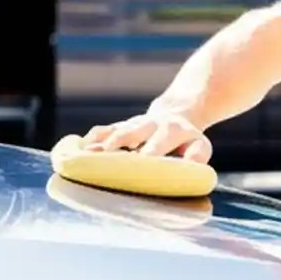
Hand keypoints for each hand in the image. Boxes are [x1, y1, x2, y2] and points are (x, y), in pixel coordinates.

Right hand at [83, 111, 211, 163]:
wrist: (176, 114)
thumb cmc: (186, 141)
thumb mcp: (199, 146)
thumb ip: (196, 156)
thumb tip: (191, 166)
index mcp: (172, 130)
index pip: (160, 142)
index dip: (151, 152)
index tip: (143, 162)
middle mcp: (151, 124)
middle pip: (133, 132)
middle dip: (121, 143)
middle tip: (110, 156)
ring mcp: (133, 125)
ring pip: (116, 131)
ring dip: (103, 142)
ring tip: (90, 153)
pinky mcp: (120, 127)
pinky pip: (104, 131)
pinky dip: (92, 139)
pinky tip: (81, 148)